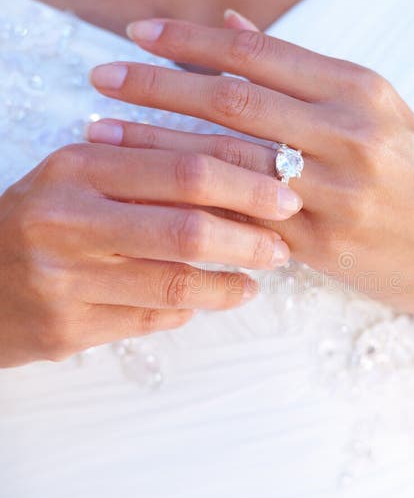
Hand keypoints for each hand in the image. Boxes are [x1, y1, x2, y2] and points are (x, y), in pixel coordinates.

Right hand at [0, 131, 301, 366]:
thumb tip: (244, 172)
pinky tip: (207, 298)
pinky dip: (189, 308)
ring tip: (255, 278)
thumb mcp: (82, 177)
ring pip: (175, 284)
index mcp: (76, 168)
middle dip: (250, 238)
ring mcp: (64, 281)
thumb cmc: (42, 219)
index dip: (246, 181)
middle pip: (187, 228)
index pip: (183, 169)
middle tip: (282, 245)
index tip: (287, 192)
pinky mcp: (67, 329)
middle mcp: (67, 221)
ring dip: (229, 283)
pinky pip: (151, 319)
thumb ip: (148, 169)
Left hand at [87, 11, 413, 330]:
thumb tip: (233, 22)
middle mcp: (349, 133)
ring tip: (105, 137)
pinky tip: (153, 198)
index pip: (255, 52)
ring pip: (229, 161)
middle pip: (232, 99)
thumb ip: (301, 70)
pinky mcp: (326, 246)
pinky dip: (195, 206)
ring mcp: (337, 192)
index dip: (188, 39)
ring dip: (159, 147)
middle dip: (157, 85)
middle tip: (99, 77)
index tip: (135, 31)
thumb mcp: (376, 109)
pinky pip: (246, 222)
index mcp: (359, 89)